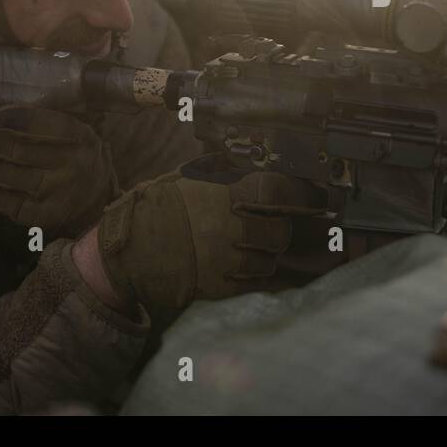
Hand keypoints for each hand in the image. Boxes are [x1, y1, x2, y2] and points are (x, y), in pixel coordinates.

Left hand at [0, 106, 115, 236]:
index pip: (46, 123)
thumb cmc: (77, 155)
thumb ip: (48, 117)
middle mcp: (73, 165)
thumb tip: (4, 114)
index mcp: (82, 138)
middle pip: (20, 150)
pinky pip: (11, 205)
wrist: (96, 197)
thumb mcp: (77, 130)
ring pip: (11, 177)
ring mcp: (59, 193)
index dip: (17, 117)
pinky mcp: (46, 216)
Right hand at [95, 165, 336, 326]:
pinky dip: (254, 276)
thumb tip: (257, 159)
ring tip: (252, 247)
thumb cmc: (162, 207)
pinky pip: (253, 284)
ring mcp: (225, 260)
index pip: (277, 192)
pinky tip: (244, 265)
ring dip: (267, 255)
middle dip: (280, 229)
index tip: (314, 197)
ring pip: (269, 262)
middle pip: (279, 232)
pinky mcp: (219, 287)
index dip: (301, 195)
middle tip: (273, 225)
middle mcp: (229, 227)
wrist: (132, 248)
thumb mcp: (192, 177)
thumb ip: (226, 170)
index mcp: (224, 195)